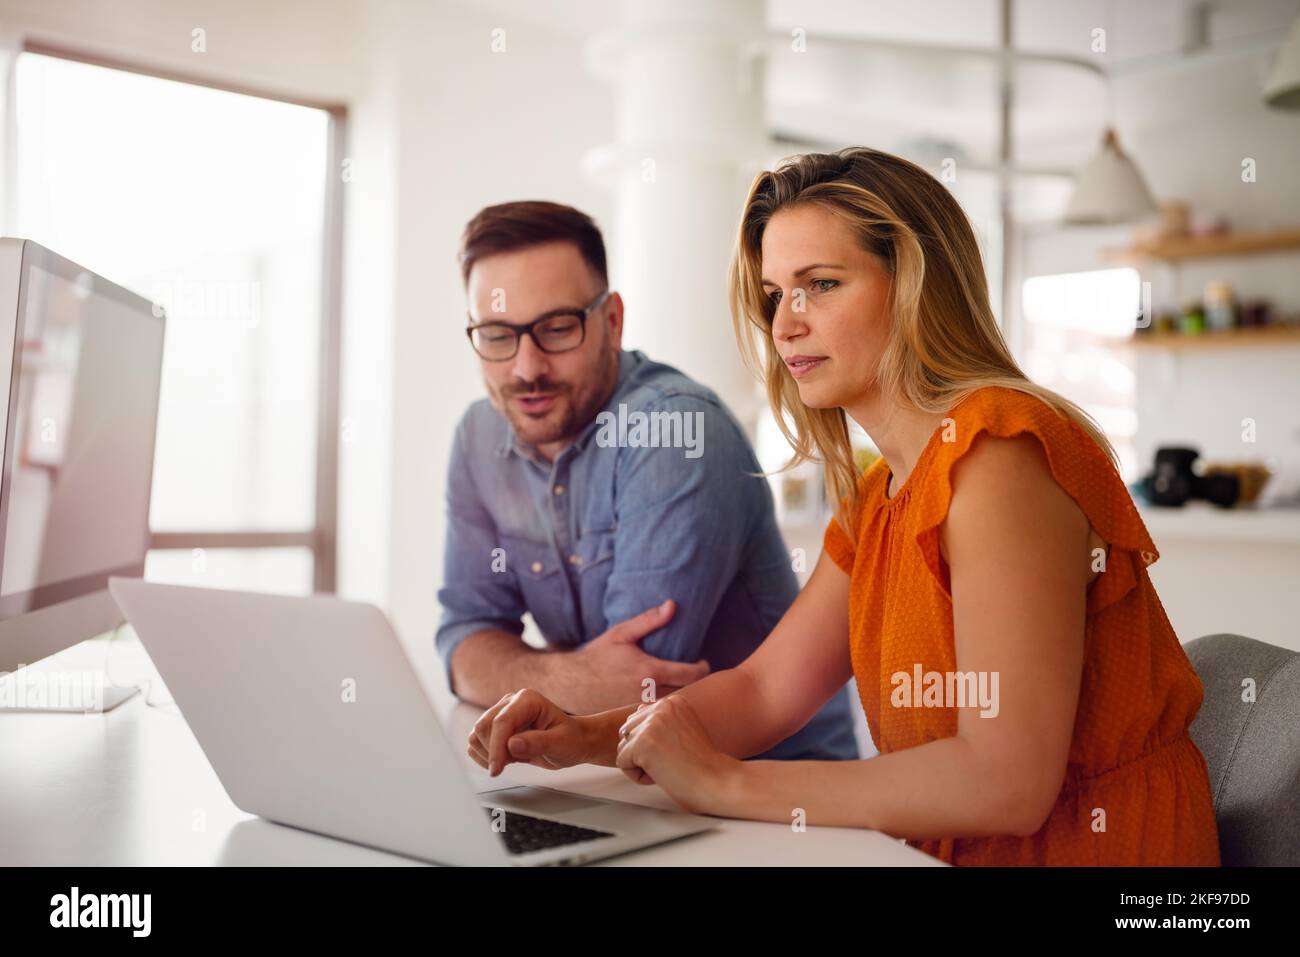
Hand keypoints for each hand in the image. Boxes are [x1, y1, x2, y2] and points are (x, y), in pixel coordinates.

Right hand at [467, 688, 594, 776]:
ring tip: (515, 758)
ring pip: (476, 735)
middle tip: (514, 763)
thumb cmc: (570, 740)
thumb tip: (512, 744)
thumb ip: (538, 743)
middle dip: (493, 751)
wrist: (572, 743)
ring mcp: (500, 714)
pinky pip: (476, 743)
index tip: (496, 769)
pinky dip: (485, 756)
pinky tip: (506, 759)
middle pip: (483, 727)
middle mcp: (510, 703)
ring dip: (489, 754)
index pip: (501, 721)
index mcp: (527, 699)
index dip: (496, 747)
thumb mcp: (560, 743)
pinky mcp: (494, 728)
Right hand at [561, 600, 709, 711]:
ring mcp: (642, 709)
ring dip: (682, 695)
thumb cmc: (598, 656)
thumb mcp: (622, 633)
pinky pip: (658, 714)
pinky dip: (665, 707)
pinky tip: (664, 699)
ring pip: (674, 705)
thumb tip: (672, 605)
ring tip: (682, 685)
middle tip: (695, 674)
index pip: (691, 674)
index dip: (703, 669)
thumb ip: (649, 620)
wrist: (572, 684)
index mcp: (650, 672)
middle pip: (688, 692)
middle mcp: (649, 693)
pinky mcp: (635, 719)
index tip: (702, 662)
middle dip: (696, 683)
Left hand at [615, 696, 740, 815]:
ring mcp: (652, 723)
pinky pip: (622, 763)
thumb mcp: (684, 730)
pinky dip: (638, 776)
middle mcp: (662, 706)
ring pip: (624, 747)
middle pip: (628, 732)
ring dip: (641, 764)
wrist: (717, 782)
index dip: (654, 744)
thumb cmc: (703, 765)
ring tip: (668, 767)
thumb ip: (661, 719)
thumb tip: (637, 710)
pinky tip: (663, 774)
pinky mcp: (643, 743)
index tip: (677, 752)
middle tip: (673, 761)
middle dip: (644, 752)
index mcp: (673, 702)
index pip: (639, 719)